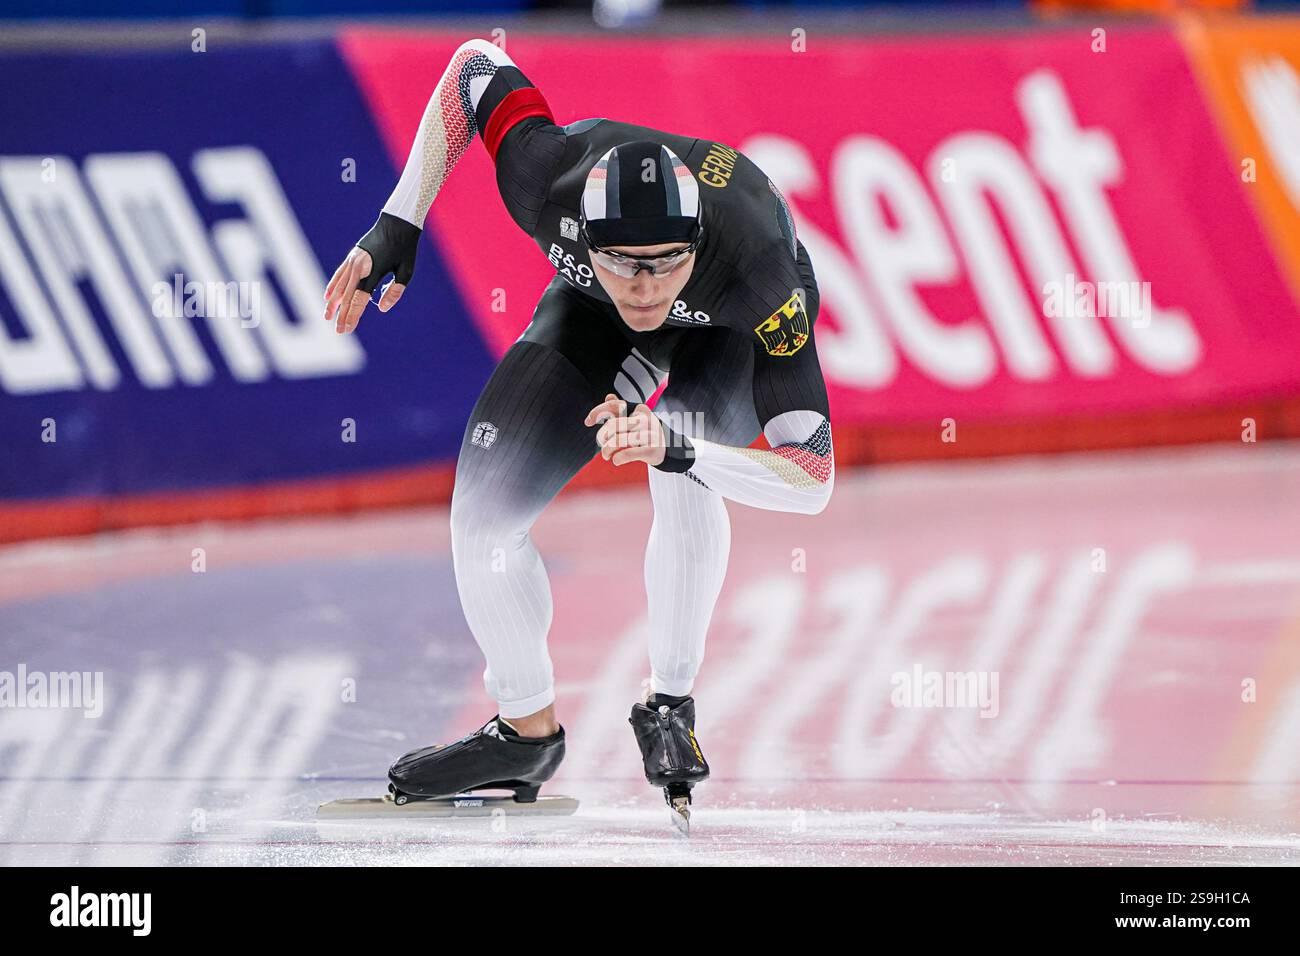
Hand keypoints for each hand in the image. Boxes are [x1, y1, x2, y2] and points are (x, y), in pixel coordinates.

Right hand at [323, 213, 419, 333]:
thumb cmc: (404, 249)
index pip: (359, 299)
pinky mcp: (352, 257)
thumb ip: (395, 291)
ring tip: (327, 315)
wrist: (397, 223)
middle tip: (338, 330)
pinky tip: (328, 296)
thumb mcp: (406, 271)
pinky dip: (333, 286)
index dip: (353, 315)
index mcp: (373, 272)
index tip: (347, 328)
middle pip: (347, 296)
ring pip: (340, 285)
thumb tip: (382, 309)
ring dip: (333, 302)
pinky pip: (339, 274)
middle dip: (342, 314)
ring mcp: (353, 261)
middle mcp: (359, 267)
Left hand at [584, 393, 666, 466]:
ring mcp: (650, 434)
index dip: (598, 411)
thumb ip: (621, 409)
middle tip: (602, 446)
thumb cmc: (646, 433)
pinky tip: (616, 460)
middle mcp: (645, 419)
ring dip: (607, 450)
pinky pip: (628, 453)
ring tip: (606, 455)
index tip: (588, 421)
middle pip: (613, 425)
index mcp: (640, 409)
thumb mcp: (635, 419)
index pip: (615, 406)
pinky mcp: (651, 450)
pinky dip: (618, 458)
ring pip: (618, 440)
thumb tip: (609, 396)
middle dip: (602, 437)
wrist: (668, 449)